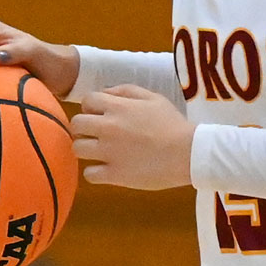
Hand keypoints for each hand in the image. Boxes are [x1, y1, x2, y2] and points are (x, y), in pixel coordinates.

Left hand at [72, 85, 194, 189]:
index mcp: (117, 107)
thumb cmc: (173, 124)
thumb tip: (105, 93)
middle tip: (95, 134)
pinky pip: (89, 174)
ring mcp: (109, 152)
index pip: (86, 101)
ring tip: (100, 153)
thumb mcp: (153, 98)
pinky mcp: (114, 174)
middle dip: (84, 128)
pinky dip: (95, 172)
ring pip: (78, 149)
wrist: (189, 153)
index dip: (91, 108)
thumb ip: (126, 91)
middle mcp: (107, 128)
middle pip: (76, 125)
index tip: (99, 115)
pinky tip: (107, 170)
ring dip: (86, 149)